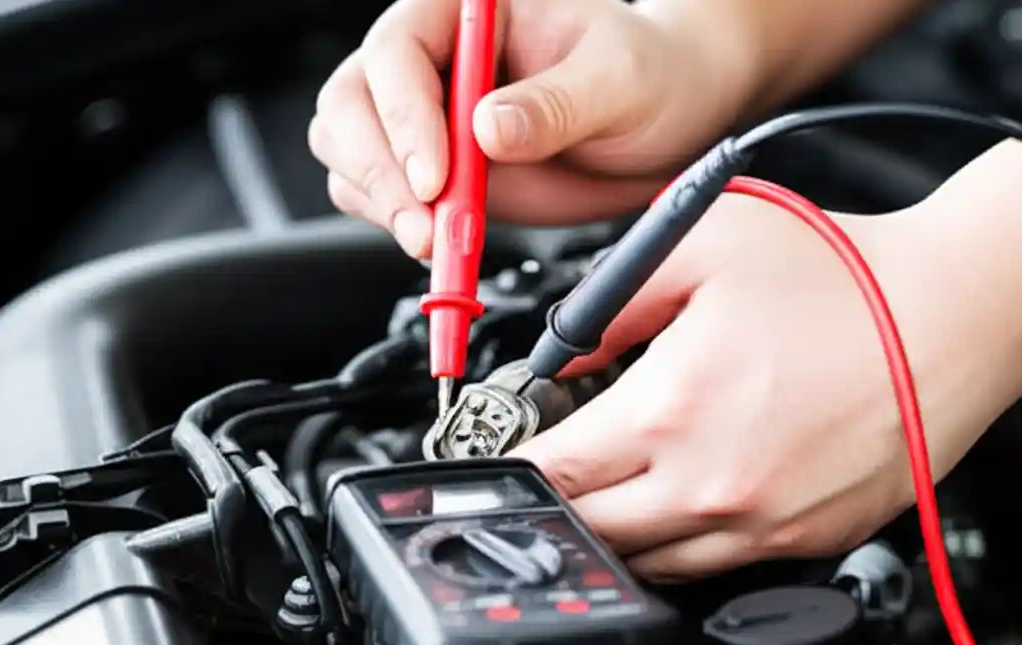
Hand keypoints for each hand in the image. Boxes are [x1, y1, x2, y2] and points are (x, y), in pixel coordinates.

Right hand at [308, 0, 754, 257]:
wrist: (671, 121)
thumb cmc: (651, 76)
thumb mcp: (620, 81)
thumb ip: (556, 104)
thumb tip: (489, 129)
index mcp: (467, 12)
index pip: (399, 51)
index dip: (405, 116)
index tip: (437, 177)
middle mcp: (433, 58)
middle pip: (352, 103)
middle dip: (379, 171)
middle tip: (426, 229)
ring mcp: (427, 117)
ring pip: (350, 152)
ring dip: (382, 204)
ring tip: (440, 243)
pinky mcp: (434, 171)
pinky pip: (380, 195)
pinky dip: (394, 224)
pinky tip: (440, 242)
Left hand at [508, 194, 1021, 580]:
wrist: (955, 310)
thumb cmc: (844, 273)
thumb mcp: (700, 244)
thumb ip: (608, 299)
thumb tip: (562, 348)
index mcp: (670, 412)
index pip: (554, 472)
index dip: (519, 463)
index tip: (516, 451)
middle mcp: (712, 486)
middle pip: (592, 530)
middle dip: (563, 502)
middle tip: (566, 463)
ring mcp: (764, 524)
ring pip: (653, 560)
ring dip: (623, 525)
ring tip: (628, 475)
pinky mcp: (809, 538)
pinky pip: (720, 562)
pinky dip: (690, 535)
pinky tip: (699, 484)